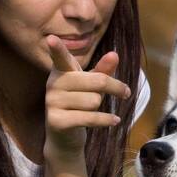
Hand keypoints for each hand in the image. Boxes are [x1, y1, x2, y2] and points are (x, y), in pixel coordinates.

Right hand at [44, 37, 130, 160]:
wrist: (63, 137)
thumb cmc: (79, 105)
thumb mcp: (91, 85)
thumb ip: (103, 70)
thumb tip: (114, 54)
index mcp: (61, 71)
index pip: (60, 57)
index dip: (56, 48)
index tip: (51, 39)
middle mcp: (53, 84)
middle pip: (97, 80)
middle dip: (115, 88)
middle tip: (125, 92)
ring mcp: (52, 103)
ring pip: (94, 101)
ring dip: (100, 107)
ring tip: (92, 110)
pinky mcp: (57, 121)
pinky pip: (90, 117)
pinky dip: (106, 120)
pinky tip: (115, 120)